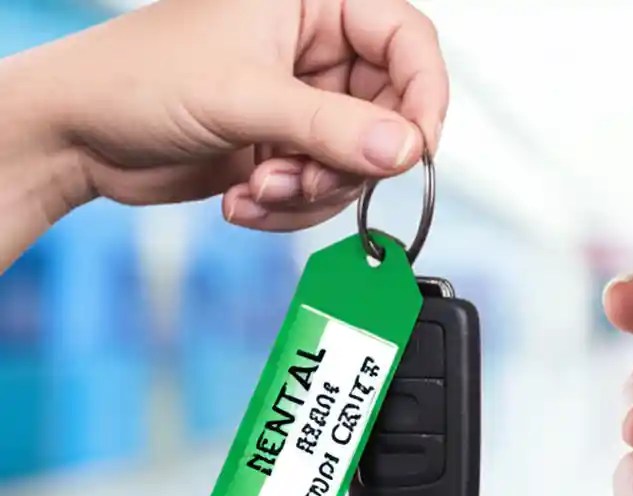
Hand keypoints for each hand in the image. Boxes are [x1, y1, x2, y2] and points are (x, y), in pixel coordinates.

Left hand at [0, 0, 445, 252]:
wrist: (74, 136)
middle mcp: (316, 47)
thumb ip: (332, 126)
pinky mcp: (289, 146)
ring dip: (315, 190)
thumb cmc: (136, 79)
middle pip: (390, 111)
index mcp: (312, 2)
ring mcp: (305, 100)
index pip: (407, 40)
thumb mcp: (244, 96)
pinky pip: (328, 188)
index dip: (424, 95)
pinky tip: (246, 198)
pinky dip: (294, 206)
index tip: (415, 149)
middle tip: (310, 178)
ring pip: (360, 160)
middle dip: (350, 160)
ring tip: (260, 188)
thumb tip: (406, 150)